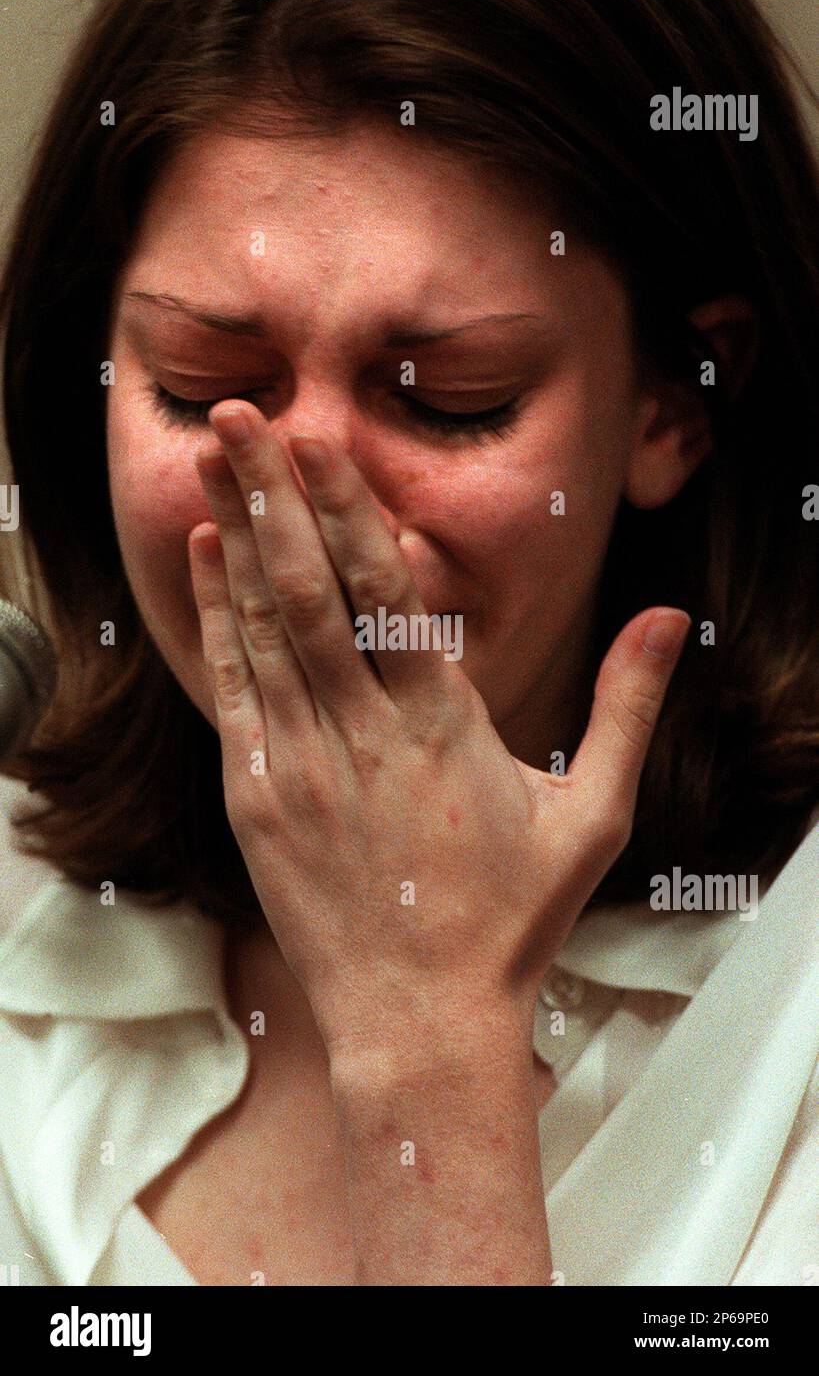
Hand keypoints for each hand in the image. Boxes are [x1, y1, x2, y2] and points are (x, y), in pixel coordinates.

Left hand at [188, 400, 689, 1056]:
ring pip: (262, 628)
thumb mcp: (593, 814)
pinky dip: (217, 617)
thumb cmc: (509, 920)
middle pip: (308, 590)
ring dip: (237, 536)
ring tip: (212, 459)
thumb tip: (671, 620)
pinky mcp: (258, 798)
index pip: (388, 594)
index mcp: (443, 726)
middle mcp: (362, 734)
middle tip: (239, 414)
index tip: (321, 439)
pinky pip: (232, 688)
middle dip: (272, 492)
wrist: (419, 1019)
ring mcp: (300, 765)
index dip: (349, 509)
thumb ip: (627, 705)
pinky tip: (206, 557)